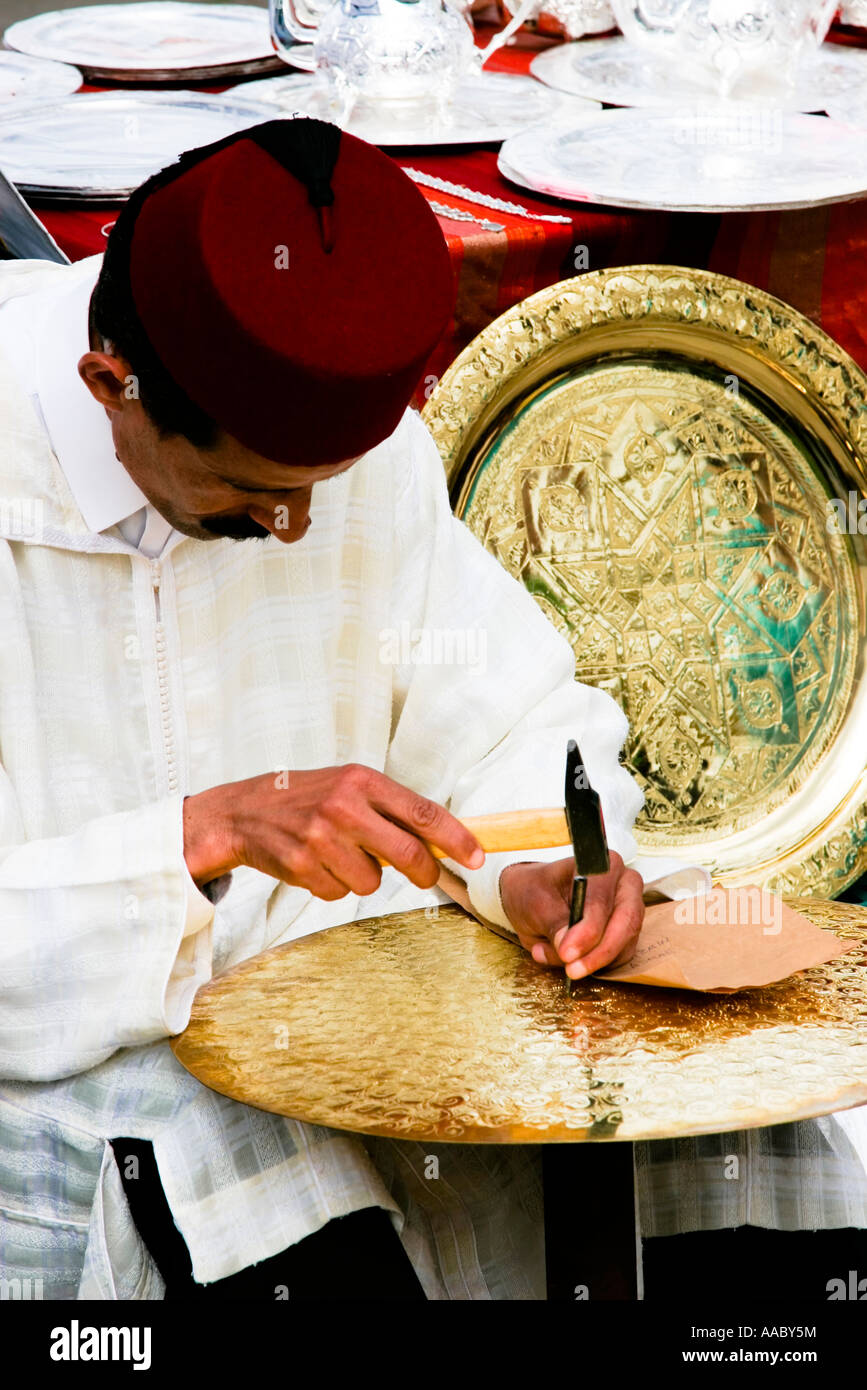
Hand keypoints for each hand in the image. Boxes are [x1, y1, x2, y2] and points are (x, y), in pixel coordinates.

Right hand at [183, 764, 483, 901]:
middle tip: (426, 876)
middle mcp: (344, 806)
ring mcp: (321, 837)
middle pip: (408, 855)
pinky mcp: (302, 865)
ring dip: (365, 878)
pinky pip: (339, 893)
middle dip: (425, 873)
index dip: (457, 838)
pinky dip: (334, 886)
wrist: (243, 812)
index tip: (478, 857)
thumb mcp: (349, 786)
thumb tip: (442, 841)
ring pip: (373, 882)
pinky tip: (317, 864)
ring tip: (341, 856)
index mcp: (362, 781)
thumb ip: (390, 808)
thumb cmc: (307, 797)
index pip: (423, 813)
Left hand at [498, 852, 643, 979]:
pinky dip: (594, 965)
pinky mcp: (627, 933)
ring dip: (592, 960)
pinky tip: (566, 959)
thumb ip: (553, 924)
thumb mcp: (534, 904)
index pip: (602, 901)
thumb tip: (568, 948)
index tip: (567, 953)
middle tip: (571, 969)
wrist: (533, 897)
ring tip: (553, 956)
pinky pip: (620, 957)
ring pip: (624, 944)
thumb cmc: (534, 890)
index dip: (588, 930)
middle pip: (626, 922)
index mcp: (602, 865)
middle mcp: (624, 884)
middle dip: (599, 952)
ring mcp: (630, 909)